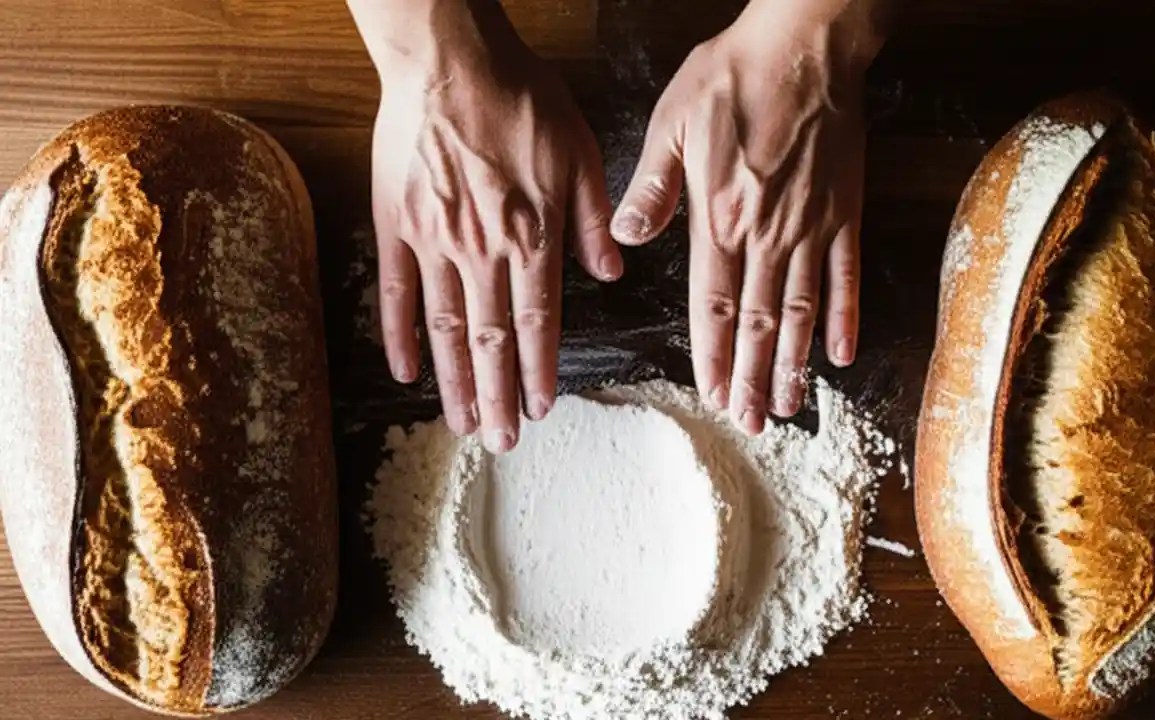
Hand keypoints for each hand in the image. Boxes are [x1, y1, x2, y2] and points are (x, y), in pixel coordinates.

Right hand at [350, 0, 621, 451]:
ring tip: (461, 423)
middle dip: (498, 396)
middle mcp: (481, 251)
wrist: (450, 61)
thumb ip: (595, 220)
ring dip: (455, 382)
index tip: (541, 408)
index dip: (539, 370)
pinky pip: (396, 294)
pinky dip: (400, 336)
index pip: (537, 322)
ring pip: (446, 330)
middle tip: (502, 441)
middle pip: (490, 341)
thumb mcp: (581, 154)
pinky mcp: (395, 226)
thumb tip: (610, 274)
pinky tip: (407, 370)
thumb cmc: (520, 100)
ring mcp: (433, 243)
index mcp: (531, 237)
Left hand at [611, 0, 883, 434]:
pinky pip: (846, 276)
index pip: (714, 305)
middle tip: (750, 422)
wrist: (805, 45)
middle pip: (758, 323)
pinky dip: (844, 316)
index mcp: (720, 218)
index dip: (715, 356)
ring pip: (801, 311)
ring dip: (792, 363)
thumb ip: (652, 187)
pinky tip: (840, 353)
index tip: (714, 395)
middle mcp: (767, 234)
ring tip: (787, 405)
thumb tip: (625, 238)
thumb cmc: (735, 77)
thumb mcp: (673, 123)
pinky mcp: (845, 212)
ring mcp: (811, 227)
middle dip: (752, 378)